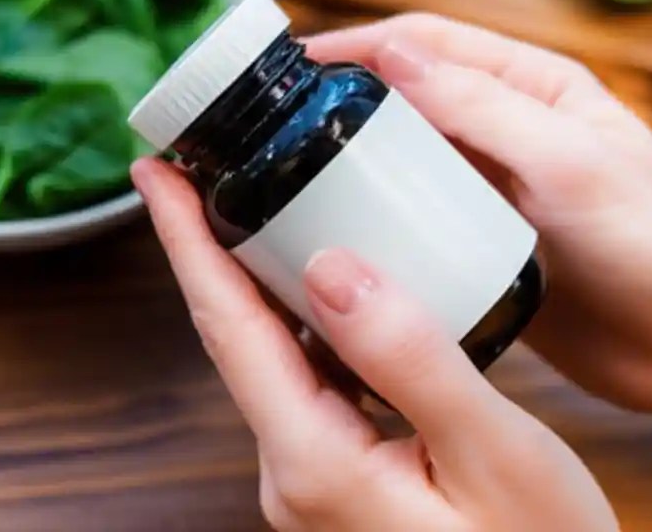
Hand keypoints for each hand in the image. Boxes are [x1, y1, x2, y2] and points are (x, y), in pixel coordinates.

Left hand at [132, 159, 616, 531]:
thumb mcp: (495, 453)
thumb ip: (411, 359)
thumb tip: (331, 265)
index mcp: (317, 463)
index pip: (230, 330)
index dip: (188, 243)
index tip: (156, 173)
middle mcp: (297, 475)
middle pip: (236, 340)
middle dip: (207, 248)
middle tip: (194, 169)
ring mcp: (318, 482)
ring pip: (271, 358)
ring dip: (256, 279)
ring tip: (252, 204)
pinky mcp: (345, 479)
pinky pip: (310, 382)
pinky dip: (309, 321)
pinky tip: (331, 285)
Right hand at [309, 14, 651, 414]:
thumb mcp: (570, 165)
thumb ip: (485, 108)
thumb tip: (391, 53)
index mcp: (538, 89)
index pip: (429, 44)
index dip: (357, 45)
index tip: (291, 66)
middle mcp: (512, 132)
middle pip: (408, 99)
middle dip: (342, 103)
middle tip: (270, 130)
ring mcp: (498, 192)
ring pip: (408, 163)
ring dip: (355, 166)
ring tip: (287, 184)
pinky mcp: (489, 249)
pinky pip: (422, 223)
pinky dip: (380, 223)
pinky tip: (340, 242)